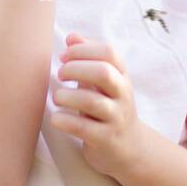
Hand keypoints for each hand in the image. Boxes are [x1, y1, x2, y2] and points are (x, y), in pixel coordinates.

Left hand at [49, 32, 144, 179]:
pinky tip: (56, 118)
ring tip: (57, 97)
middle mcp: (122, 95)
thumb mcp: (104, 83)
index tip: (64, 55)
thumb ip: (89, 59)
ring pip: (93, 102)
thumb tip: (72, 36)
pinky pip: (84, 129)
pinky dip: (65, 121)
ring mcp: (116, 118)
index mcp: (122, 76)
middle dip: (76, 69)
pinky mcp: (106, 139)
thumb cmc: (109, 109)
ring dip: (68, 96)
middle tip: (60, 74)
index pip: (109, 52)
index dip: (83, 49)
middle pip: (103, 73)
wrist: (130, 149)